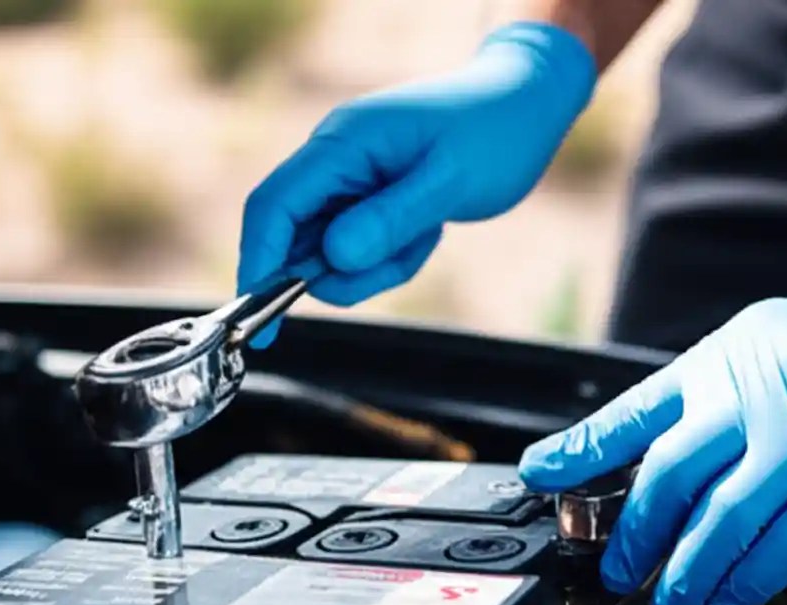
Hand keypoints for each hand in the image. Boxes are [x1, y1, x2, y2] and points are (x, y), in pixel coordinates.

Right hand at [237, 21, 595, 347]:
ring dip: (377, 265)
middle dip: (342, 270)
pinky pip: (359, 252)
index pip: (273, 206)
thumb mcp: (450, 180)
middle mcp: (334, 160)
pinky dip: (392, 258)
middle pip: (296, 239)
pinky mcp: (366, 201)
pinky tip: (427, 230)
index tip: (259, 316)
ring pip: (330, 254)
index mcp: (343, 143)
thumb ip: (391, 219)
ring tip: (425, 235)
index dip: (259, 261)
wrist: (527, 106)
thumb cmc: (495, 131)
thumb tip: (333, 257)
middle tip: (400, 260)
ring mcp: (348, 182)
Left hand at [519, 241, 786, 604]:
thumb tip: (674, 453)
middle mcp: (756, 394)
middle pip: (665, 473)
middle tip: (612, 567)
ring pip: (716, 519)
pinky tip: (726, 597)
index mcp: (730, 358)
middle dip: (628, 531)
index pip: (635, 409)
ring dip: (681, 572)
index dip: (581, 448)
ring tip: (666, 604)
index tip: (541, 474)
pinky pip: (779, 546)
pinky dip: (743, 580)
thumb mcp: (784, 346)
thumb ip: (729, 397)